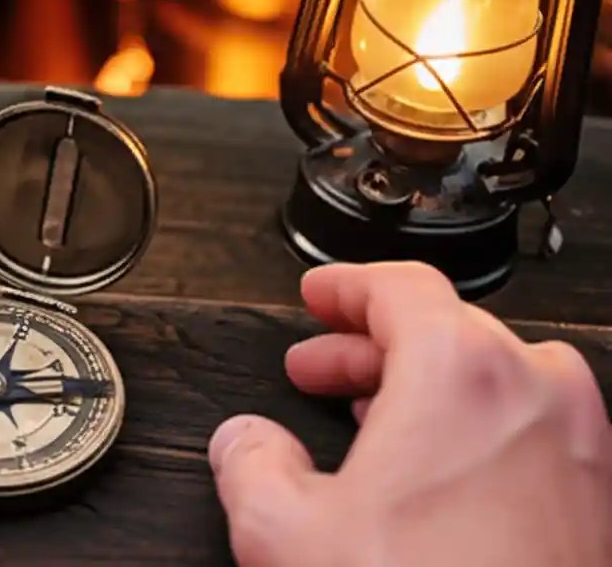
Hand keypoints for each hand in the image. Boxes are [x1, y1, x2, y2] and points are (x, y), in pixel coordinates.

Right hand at [208, 262, 611, 566]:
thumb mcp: (285, 532)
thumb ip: (249, 464)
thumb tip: (244, 444)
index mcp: (461, 371)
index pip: (401, 289)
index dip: (346, 288)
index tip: (319, 297)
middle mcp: (534, 393)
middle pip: (445, 331)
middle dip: (369, 348)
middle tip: (317, 368)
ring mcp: (577, 445)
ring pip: (492, 378)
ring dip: (422, 387)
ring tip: (369, 417)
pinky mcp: (595, 498)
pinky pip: (526, 429)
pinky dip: (471, 428)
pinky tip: (427, 478)